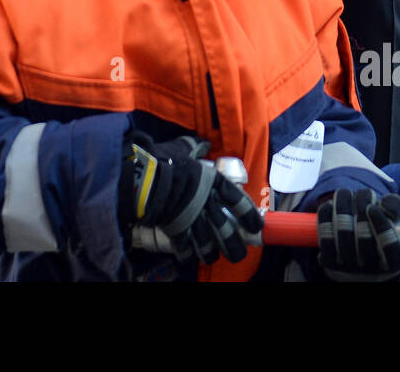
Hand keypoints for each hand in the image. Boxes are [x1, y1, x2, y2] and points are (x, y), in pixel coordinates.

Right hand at [126, 134, 262, 264]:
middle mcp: (206, 203)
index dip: (250, 217)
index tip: (256, 227)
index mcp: (213, 181)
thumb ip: (194, 147)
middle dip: (235, 246)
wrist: (143, 177)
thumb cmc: (164, 160)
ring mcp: (192, 219)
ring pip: (208, 245)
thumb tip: (202, 144)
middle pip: (227, 232)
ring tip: (212, 256)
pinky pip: (186, 248)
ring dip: (212, 253)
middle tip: (238, 252)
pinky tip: (189, 255)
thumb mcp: (182, 148)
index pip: (239, 202)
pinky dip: (188, 253)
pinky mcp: (175, 230)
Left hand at [315, 189, 399, 281]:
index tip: (372, 207)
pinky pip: (324, 236)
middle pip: (364, 235)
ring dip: (341, 206)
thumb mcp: (395, 221)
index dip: (380, 224)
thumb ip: (396, 207)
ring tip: (344, 193)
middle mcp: (372, 269)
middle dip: (360, 207)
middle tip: (361, 193)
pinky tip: (329, 206)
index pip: (389, 245)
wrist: (357, 256)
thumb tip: (385, 201)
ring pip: (343, 233)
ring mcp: (349, 267)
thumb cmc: (379, 231)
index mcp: (394, 262)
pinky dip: (325, 216)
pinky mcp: (329, 262)